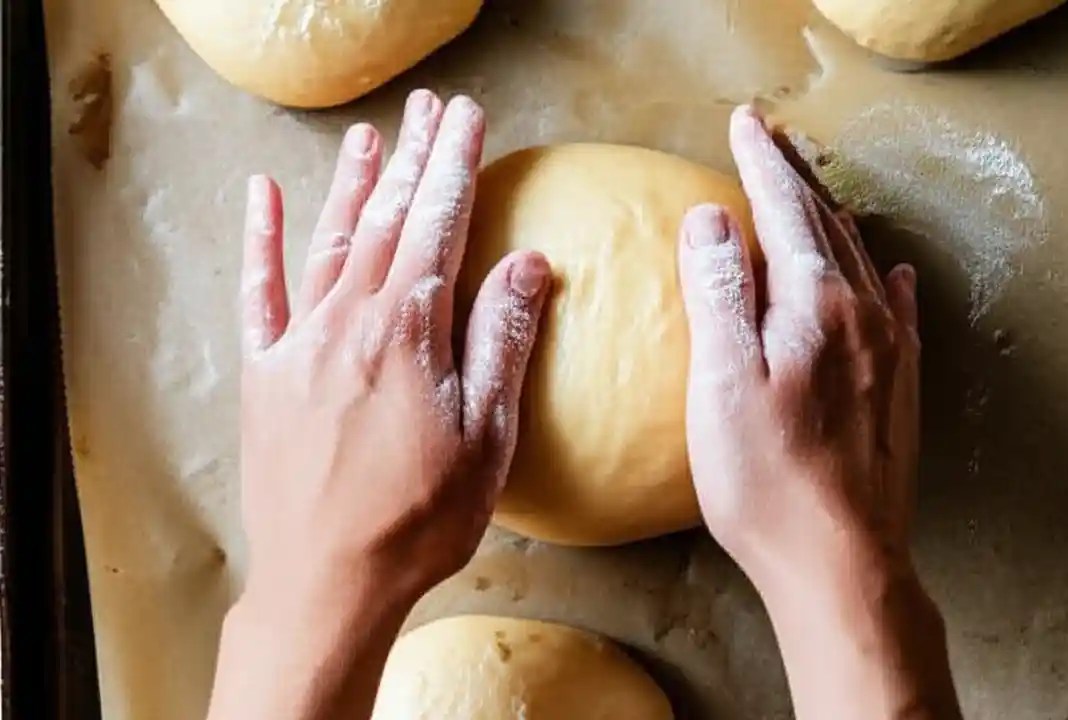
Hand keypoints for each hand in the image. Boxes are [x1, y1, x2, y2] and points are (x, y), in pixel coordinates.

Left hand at [210, 91, 549, 719]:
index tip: (467, 119)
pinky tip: (263, 198)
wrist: (326, 580)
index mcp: (408, 333)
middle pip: (386, 219)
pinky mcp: (265, 374)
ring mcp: (300, 345)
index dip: (455, 165)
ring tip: (371, 135)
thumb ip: (502, 341)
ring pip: (329, 242)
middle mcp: (349, 322)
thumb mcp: (486, 436)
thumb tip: (528, 263)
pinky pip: (258, 294)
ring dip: (351, 183)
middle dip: (413, 157)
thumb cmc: (418, 519)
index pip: (439, 226)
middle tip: (431, 107)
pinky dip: (261, 242)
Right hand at [678, 107, 958, 719]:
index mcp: (814, 305)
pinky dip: (886, 277)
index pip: (782, 209)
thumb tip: (714, 218)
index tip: (744, 121)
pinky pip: (898, 310)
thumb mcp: (723, 384)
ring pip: (861, 259)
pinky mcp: (899, 388)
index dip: (760, 161)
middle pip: (825, 223)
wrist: (843, 562)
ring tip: (811, 190)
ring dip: (831, 216)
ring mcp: (888, 351)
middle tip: (770, 136)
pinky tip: (894, 274)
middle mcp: (862, 314)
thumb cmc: (768, 482)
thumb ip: (720, 295)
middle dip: (794, 174)